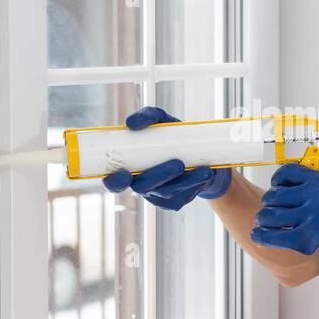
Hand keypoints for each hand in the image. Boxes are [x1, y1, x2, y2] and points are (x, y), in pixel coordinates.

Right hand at [101, 106, 231, 210]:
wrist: (200, 153)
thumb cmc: (172, 136)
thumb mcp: (162, 120)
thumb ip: (147, 116)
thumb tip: (132, 123)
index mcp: (129, 168)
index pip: (113, 181)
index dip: (115, 182)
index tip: (125, 175)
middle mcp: (140, 184)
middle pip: (142, 187)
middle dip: (159, 176)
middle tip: (178, 164)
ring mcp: (157, 196)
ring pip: (167, 192)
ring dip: (186, 181)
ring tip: (203, 170)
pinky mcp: (175, 202)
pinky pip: (183, 197)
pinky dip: (196, 185)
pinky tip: (206, 174)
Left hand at [249, 163, 318, 280]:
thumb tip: (312, 173)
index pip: (288, 172)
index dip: (276, 180)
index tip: (275, 187)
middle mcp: (315, 195)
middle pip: (275, 196)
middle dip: (268, 204)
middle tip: (268, 210)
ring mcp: (312, 216)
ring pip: (272, 215)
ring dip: (263, 220)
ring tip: (263, 223)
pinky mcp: (311, 237)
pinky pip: (277, 236)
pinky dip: (263, 237)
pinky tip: (257, 236)